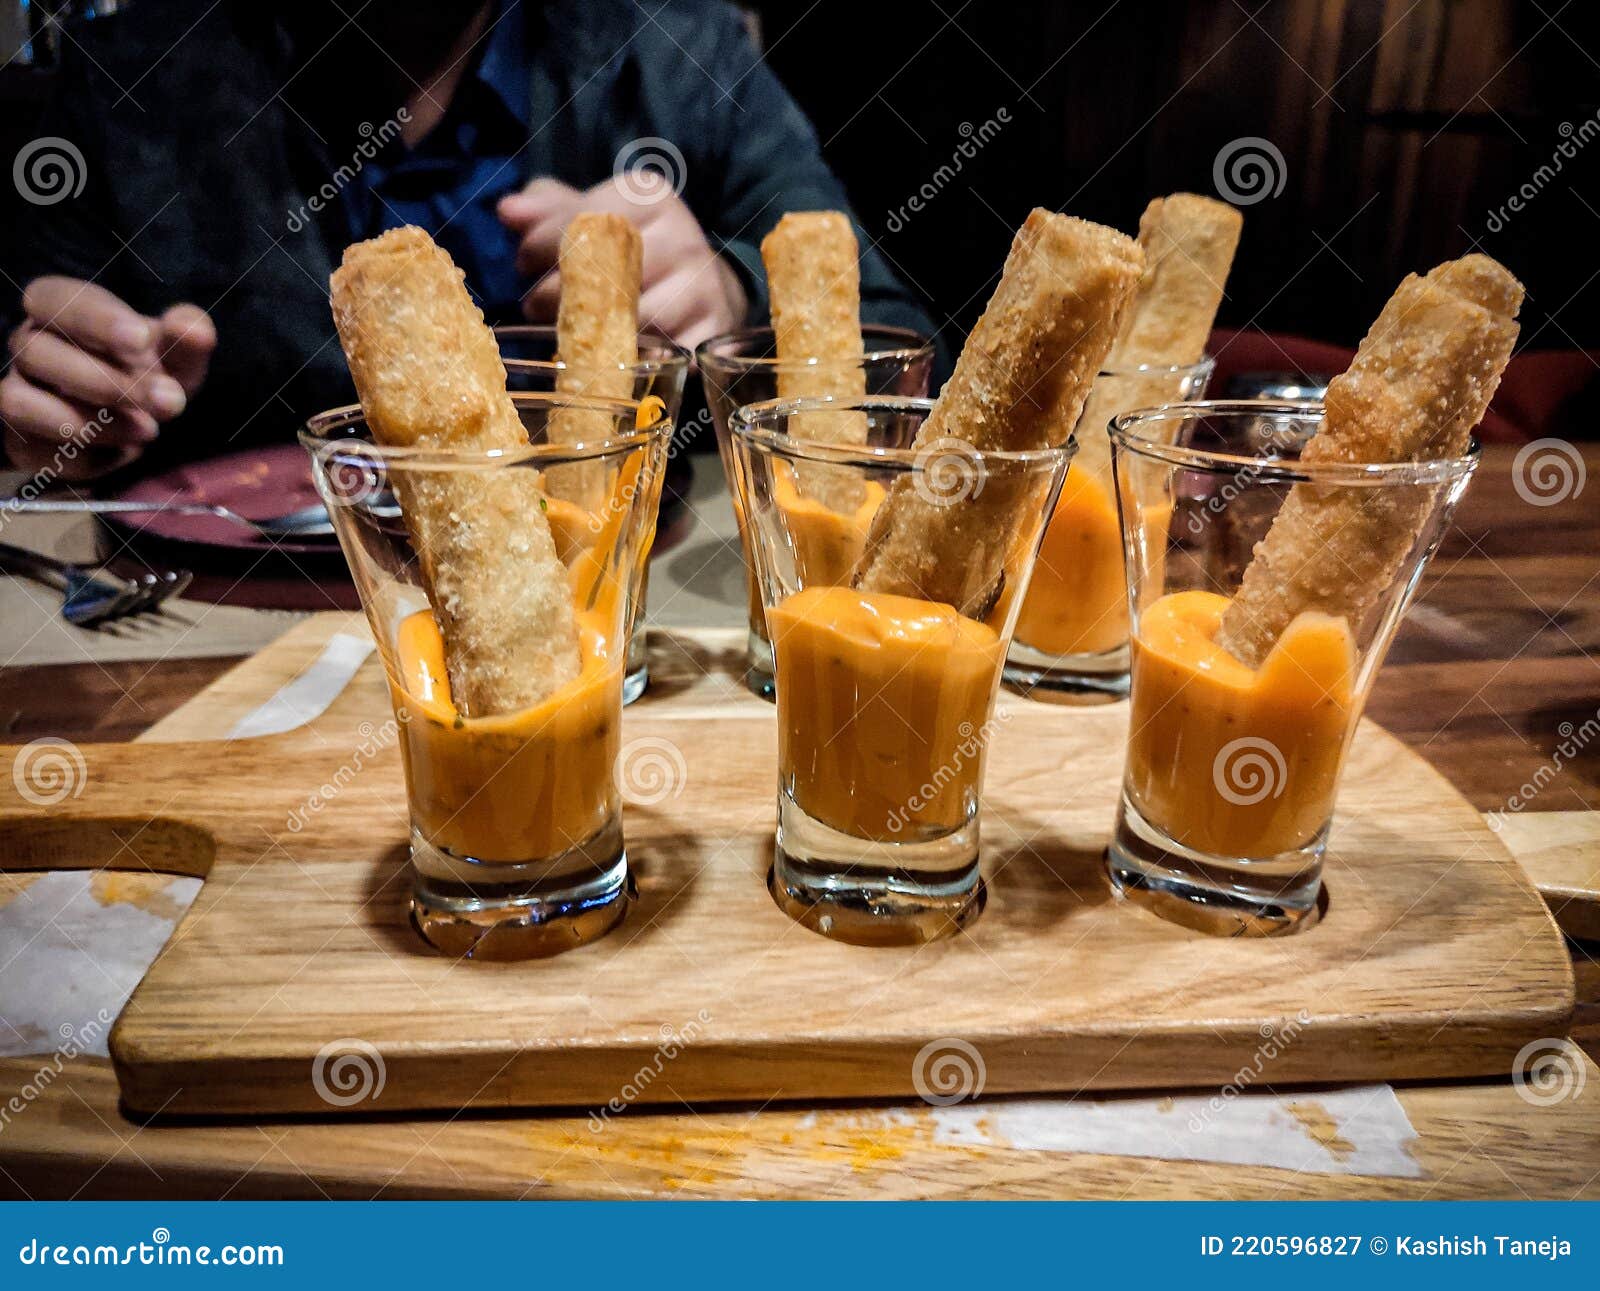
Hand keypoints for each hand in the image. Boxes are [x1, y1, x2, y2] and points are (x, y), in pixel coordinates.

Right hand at [1, 278, 215, 479]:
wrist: (135, 423)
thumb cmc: (150, 372)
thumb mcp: (177, 355)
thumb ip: (187, 337)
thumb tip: (196, 329)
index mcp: (60, 310)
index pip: (53, 299)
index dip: (94, 319)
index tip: (142, 339)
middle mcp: (28, 346)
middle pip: (35, 352)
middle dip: (104, 381)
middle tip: (168, 401)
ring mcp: (18, 393)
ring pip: (22, 402)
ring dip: (91, 422)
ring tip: (148, 430)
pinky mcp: (24, 441)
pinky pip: (38, 449)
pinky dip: (87, 455)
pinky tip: (125, 450)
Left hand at [498, 174, 747, 351]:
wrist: (708, 286)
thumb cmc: (636, 249)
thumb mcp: (597, 216)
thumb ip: (550, 211)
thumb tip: (508, 211)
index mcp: (650, 198)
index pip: (588, 216)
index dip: (545, 240)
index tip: (523, 262)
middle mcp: (682, 237)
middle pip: (609, 267)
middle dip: (559, 290)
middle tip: (534, 304)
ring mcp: (703, 286)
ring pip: (638, 317)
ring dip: (592, 332)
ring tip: (564, 333)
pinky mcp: (714, 330)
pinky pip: (668, 354)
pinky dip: (636, 360)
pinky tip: (608, 359)